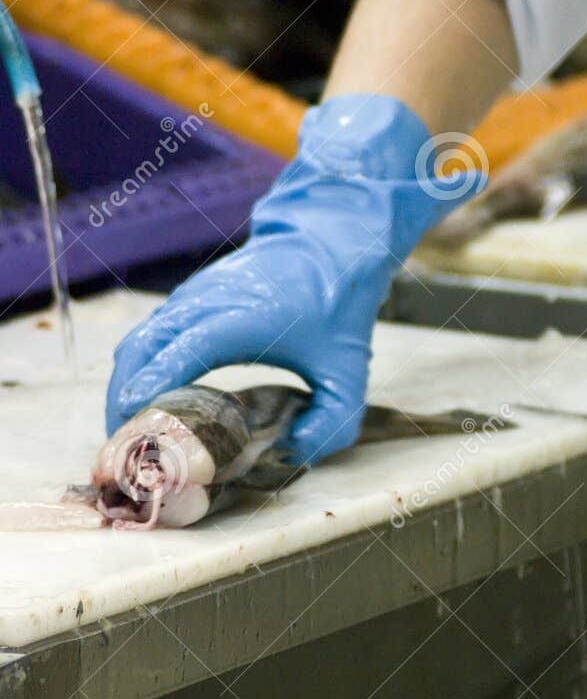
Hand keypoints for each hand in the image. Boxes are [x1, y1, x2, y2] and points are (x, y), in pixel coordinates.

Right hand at [106, 96, 479, 463]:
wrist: (330, 242)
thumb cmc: (338, 308)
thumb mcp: (349, 372)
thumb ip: (331, 423)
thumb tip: (290, 455)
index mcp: (251, 315)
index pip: (192, 345)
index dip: (159, 379)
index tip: (132, 414)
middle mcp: (212, 300)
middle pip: (146, 345)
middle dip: (126, 397)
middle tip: (129, 449)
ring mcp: (194, 295)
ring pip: (139, 340)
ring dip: (126, 384)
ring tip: (131, 435)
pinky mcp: (186, 297)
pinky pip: (148, 334)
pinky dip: (136, 368)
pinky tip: (145, 403)